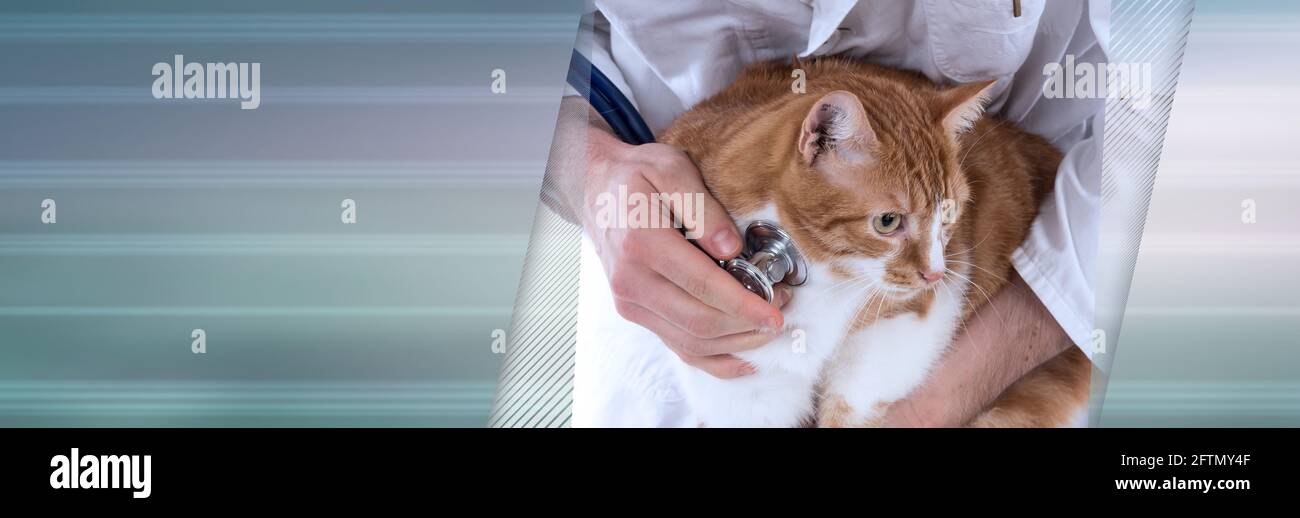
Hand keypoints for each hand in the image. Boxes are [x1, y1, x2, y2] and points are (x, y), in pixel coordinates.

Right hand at [582, 130, 787, 378]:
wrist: (596, 188)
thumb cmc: (637, 175)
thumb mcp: (671, 169)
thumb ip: (701, 206)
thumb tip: (730, 248)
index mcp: (641, 243)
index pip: (702, 285)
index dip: (744, 304)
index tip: (777, 311)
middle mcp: (630, 281)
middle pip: (698, 322)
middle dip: (746, 324)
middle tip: (781, 312)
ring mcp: (630, 302)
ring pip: (691, 342)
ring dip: (736, 342)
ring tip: (768, 328)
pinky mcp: (635, 312)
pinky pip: (677, 347)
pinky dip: (714, 360)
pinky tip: (744, 360)